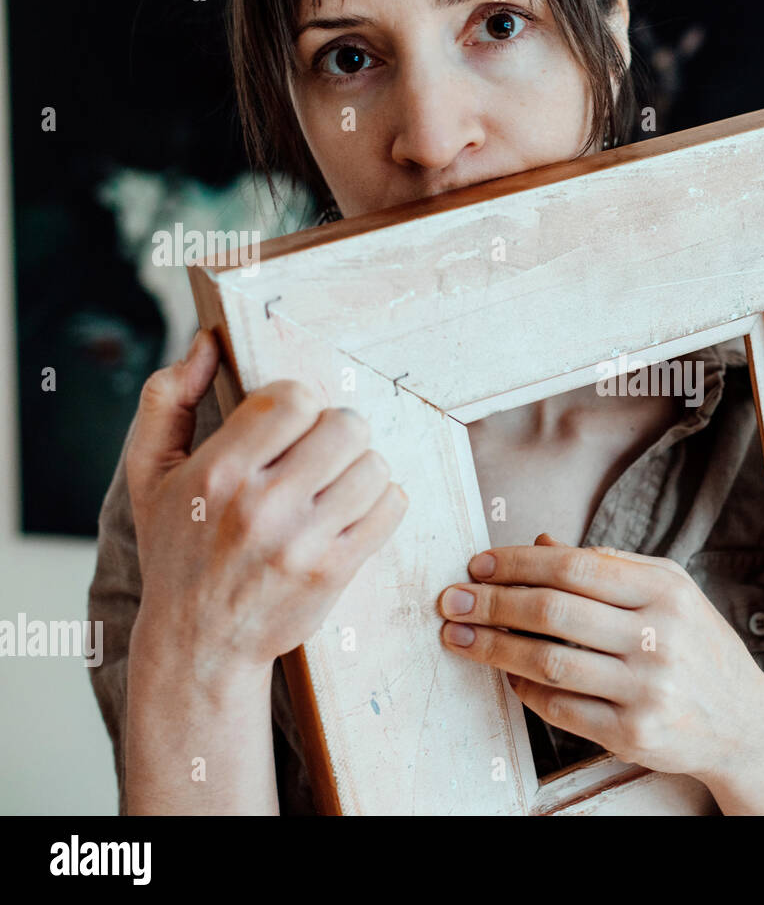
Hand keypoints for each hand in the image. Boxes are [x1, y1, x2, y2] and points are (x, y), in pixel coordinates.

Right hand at [125, 328, 408, 683]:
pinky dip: (382, 501)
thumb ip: (167, 399)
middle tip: (321, 451)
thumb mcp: (150, 473)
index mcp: (217, 473)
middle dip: (338, 430)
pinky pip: (390, 507)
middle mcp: (262, 507)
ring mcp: (303, 543)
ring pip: (374, 465)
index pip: (294, 398)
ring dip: (361, 467)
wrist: (198, 643)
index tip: (288, 424)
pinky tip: (353, 509)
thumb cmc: (177, 549)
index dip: (298, 402)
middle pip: (345, 426)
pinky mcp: (335, 571)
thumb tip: (206, 343)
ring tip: (336, 482)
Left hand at [436, 534, 763, 780]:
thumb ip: (608, 565)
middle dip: (491, 603)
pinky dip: (523, 689)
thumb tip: (539, 543)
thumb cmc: (698, 647)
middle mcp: (658, 638)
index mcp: (665, 591)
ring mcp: (646, 690)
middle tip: (452, 600)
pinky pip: (560, 708)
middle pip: (553, 611)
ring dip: (493, 648)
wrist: (744, 723)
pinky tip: (506, 673)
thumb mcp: (669, 592)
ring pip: (548, 662)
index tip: (478, 565)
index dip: (516, 564)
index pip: (574, 567)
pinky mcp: (632, 735)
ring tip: (460, 638)